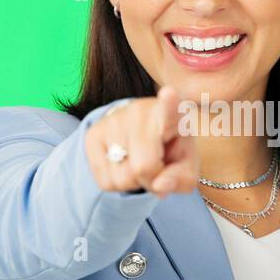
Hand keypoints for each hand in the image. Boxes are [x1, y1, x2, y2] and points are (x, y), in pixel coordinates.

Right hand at [84, 86, 199, 198]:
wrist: (142, 136)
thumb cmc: (171, 152)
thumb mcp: (186, 168)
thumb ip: (180, 179)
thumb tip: (159, 186)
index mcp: (172, 115)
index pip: (170, 109)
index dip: (169, 103)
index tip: (169, 93)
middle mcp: (140, 112)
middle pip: (143, 167)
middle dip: (151, 179)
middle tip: (156, 166)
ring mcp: (113, 121)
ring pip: (122, 178)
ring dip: (133, 182)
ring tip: (139, 162)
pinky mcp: (93, 134)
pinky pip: (105, 181)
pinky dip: (118, 184)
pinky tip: (124, 165)